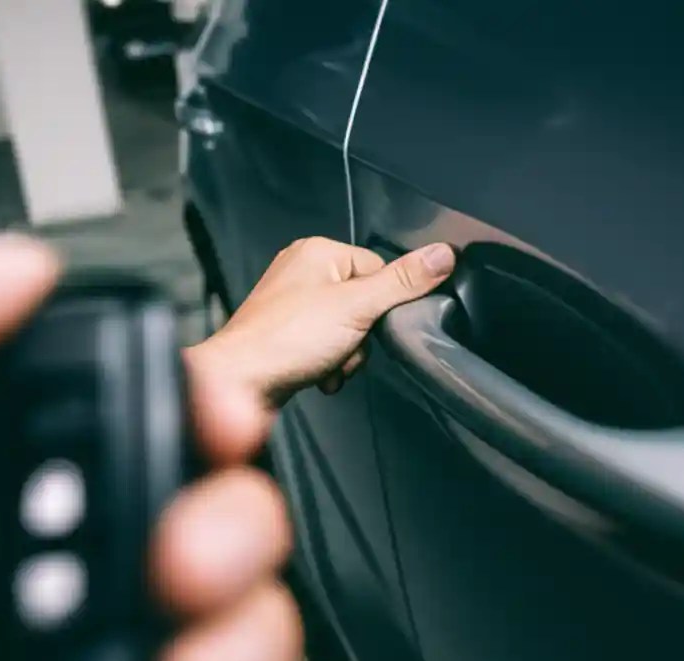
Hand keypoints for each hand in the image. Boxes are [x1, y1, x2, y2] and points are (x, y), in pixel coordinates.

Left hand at [186, 238, 454, 408]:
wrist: (239, 385)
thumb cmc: (285, 341)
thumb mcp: (357, 307)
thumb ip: (403, 282)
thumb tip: (445, 254)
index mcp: (318, 252)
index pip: (379, 271)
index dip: (382, 306)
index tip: (368, 325)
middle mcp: (302, 272)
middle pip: (366, 304)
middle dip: (362, 337)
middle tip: (342, 347)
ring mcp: (291, 305)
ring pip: (349, 330)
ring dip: (346, 356)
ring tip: (325, 364)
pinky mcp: (286, 335)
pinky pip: (327, 346)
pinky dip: (328, 365)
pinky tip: (315, 375)